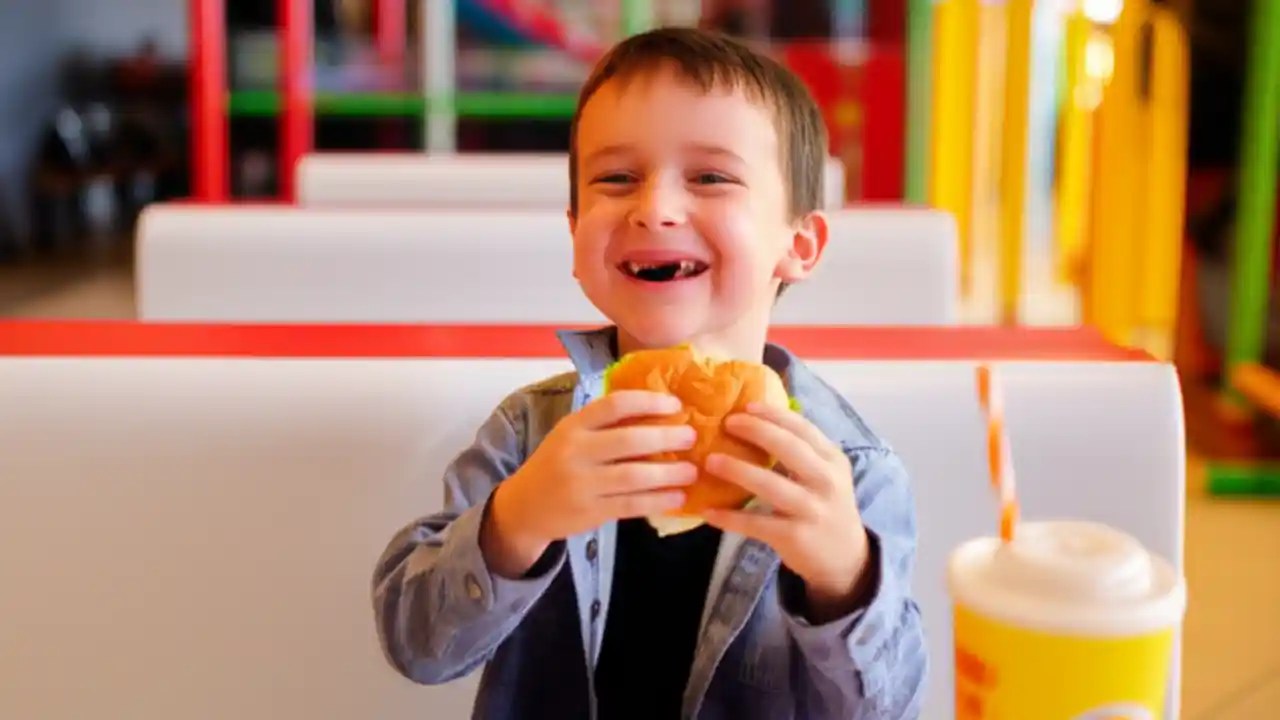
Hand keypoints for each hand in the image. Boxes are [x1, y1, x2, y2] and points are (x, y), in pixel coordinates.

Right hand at [481, 390, 696, 577]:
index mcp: (573, 426)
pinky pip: (632, 505)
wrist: (525, 507)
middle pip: (629, 441)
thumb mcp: (571, 436)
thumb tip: (660, 412)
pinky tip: (677, 497)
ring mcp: (582, 484)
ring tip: (692, 471)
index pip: (614, 405)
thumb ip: (605, 425)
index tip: (675, 404)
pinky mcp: (590, 512)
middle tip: (691, 436)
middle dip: (666, 437)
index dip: (649, 402)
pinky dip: (658, 501)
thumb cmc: (558, 463)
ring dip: (668, 473)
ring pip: (634, 477)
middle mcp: (576, 452)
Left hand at [701, 402, 873, 622]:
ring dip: (737, 470)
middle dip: (756, 431)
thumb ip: (800, 451)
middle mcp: (826, 481)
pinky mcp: (795, 536)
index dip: (774, 414)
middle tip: (727, 423)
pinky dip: (730, 517)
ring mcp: (811, 510)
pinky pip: (756, 523)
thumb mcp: (824, 474)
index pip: (803, 428)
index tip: (746, 406)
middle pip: (789, 448)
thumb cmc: (825, 505)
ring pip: (770, 484)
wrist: (845, 557)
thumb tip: (754, 422)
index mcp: (832, 459)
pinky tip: (708, 511)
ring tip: (710, 461)